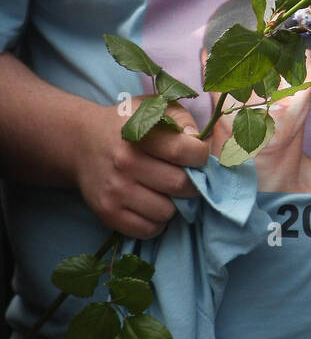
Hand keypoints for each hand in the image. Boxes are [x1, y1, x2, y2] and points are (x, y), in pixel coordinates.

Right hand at [74, 97, 209, 238]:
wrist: (82, 142)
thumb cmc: (127, 125)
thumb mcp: (152, 108)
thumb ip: (181, 119)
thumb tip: (198, 142)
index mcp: (139, 133)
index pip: (183, 151)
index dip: (200, 155)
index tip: (197, 154)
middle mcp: (125, 163)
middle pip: (179, 185)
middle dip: (192, 182)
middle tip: (187, 176)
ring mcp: (115, 190)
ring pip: (166, 211)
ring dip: (174, 204)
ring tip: (166, 191)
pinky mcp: (107, 212)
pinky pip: (148, 230)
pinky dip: (157, 221)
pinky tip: (153, 204)